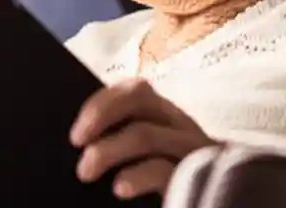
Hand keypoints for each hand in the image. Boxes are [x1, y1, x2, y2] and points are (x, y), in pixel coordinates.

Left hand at [70, 78, 217, 199]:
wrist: (210, 205)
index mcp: (167, 117)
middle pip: (139, 98)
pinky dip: (136, 177)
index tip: (75, 134)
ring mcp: (192, 149)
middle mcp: (181, 125)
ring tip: (85, 172)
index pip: (134, 90)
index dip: (101, 103)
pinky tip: (120, 188)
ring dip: (107, 151)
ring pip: (145, 134)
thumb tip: (82, 142)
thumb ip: (123, 140)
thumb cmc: (171, 184)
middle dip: (100, 114)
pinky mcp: (199, 177)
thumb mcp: (145, 157)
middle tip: (76, 143)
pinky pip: (163, 169)